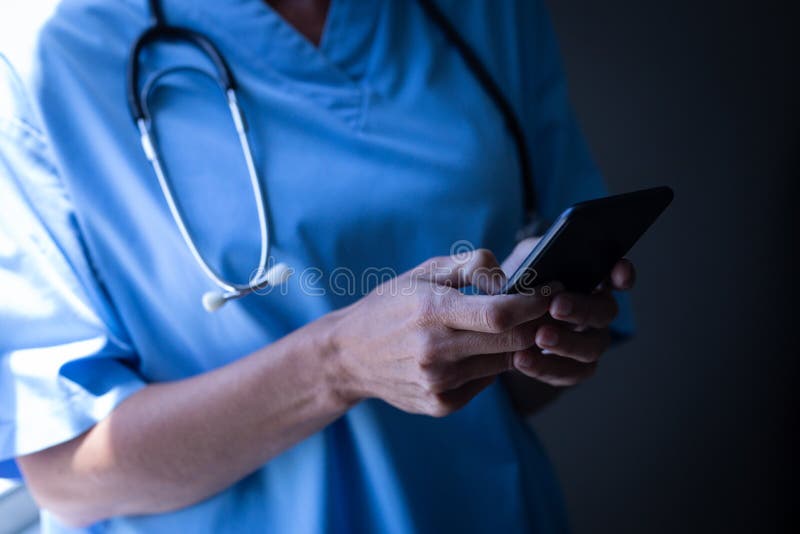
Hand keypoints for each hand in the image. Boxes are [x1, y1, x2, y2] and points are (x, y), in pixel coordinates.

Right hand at [327, 250, 553, 416]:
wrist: (350, 355)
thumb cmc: (392, 305)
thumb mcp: (424, 271)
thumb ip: (472, 265)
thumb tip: (511, 281)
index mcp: (431, 312)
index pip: (501, 314)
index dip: (534, 304)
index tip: (551, 291)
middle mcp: (435, 352)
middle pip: (513, 342)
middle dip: (536, 324)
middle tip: (544, 309)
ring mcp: (438, 383)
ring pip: (504, 363)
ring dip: (516, 345)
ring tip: (510, 327)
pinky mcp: (440, 404)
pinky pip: (485, 382)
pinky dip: (490, 364)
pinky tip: (477, 351)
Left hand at [501, 238, 635, 386]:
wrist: (504, 334)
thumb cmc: (513, 293)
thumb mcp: (509, 269)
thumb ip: (502, 264)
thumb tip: (488, 263)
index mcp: (586, 281)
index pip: (615, 275)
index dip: (621, 274)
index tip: (617, 272)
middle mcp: (594, 311)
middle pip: (604, 311)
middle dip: (582, 309)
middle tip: (556, 307)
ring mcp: (588, 341)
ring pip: (591, 347)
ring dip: (567, 342)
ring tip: (540, 336)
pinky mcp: (574, 368)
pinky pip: (571, 372)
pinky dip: (547, 367)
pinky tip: (523, 359)